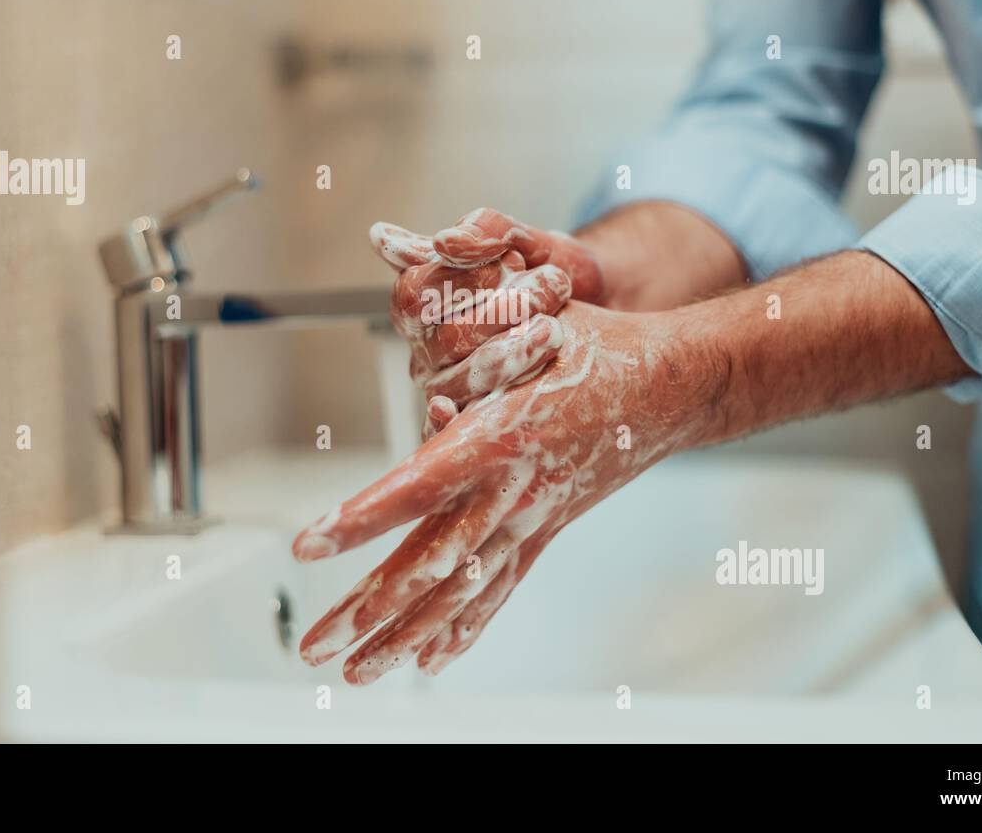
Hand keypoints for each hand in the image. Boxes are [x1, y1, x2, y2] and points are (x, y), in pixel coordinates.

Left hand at [292, 300, 718, 682]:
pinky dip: (464, 627)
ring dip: (403, 634)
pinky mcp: (546, 528)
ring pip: (462, 589)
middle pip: (431, 561)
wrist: (673, 386)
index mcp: (508, 431)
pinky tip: (430, 661)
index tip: (309, 544)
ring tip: (355, 671)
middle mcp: (517, 488)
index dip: (362, 516)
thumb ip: (472, 329)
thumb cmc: (597, 344)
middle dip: (367, 607)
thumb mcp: (533, 320)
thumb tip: (407, 310)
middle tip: (313, 646)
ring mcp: (533, 516)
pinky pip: (502, 588)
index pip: (421, 483)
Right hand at [369, 209, 604, 416]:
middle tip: (551, 287)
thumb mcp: (523, 239)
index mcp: (422, 298)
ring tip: (552, 331)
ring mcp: (444, 384)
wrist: (598, 308)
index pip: (414, 294)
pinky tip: (458, 413)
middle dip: (502, 315)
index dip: (458, 281)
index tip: (509, 261)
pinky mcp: (469, 420)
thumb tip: (443, 241)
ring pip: (456, 384)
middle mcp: (425, 344)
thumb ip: (485, 230)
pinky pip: (447, 430)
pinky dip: (448, 424)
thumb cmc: (545, 269)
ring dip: (509, 357)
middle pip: (444, 341)